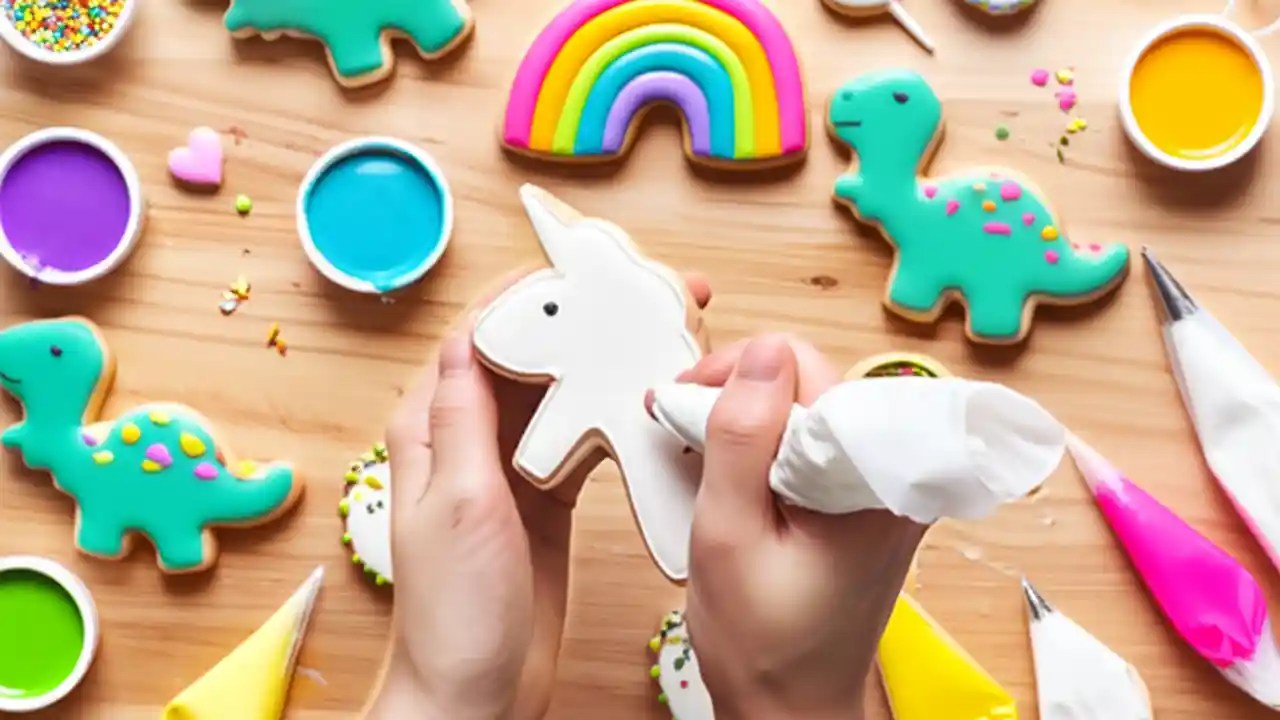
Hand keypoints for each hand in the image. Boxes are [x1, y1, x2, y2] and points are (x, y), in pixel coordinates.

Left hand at [367, 273, 712, 719]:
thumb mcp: (459, 503)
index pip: (477, 336)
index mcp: (432, 429)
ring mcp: (510, 467)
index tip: (578, 265)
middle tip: (644, 293)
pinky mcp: (546, 496)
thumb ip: (465, 420)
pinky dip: (613, 414)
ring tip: (659, 333)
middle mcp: (469, 438)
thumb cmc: (454, 611)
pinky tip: (648, 399)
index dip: (526, 293)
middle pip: (528, 355)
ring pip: (560, 391)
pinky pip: (582, 436)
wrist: (476, 693)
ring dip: (603, 361)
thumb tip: (469, 337)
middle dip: (580, 318)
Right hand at [678, 335, 926, 719]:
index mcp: (872, 480)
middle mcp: (892, 476)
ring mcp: (883, 490)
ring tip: (704, 459)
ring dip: (751, 426)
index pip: (806, 370)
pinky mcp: (866, 503)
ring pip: (810, 412)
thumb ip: (744, 437)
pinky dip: (769, 453)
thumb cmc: (764, 645)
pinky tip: (735, 482)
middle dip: (741, 398)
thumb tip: (760, 353)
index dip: (735, 375)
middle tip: (685, 430)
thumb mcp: (729, 533)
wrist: (791, 711)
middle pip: (811, 384)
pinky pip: (816, 447)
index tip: (686, 405)